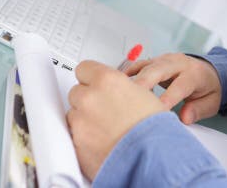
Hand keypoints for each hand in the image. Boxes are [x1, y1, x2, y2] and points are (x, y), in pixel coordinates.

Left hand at [66, 60, 165, 179]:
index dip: (91, 78)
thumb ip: (120, 87)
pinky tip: (100, 142)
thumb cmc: (153, 130)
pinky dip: (83, 138)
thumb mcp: (143, 95)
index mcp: (107, 80)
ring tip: (104, 130)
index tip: (94, 85)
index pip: (84, 68)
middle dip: (87, 100)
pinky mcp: (76, 141)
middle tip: (103, 111)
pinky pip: (73, 134)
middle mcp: (90, 97)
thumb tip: (114, 89)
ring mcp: (80, 120)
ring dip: (84, 120)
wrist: (151, 159)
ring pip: (73, 114)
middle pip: (76, 91)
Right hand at [127, 53, 221, 124]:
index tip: (158, 109)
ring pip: (146, 66)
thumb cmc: (207, 88)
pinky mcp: (154, 61)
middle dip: (144, 83)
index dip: (169, 97)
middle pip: (158, 70)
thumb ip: (198, 110)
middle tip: (131, 97)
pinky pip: (139, 65)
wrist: (208, 71)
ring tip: (119, 92)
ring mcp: (164, 60)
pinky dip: (128, 73)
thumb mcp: (211, 102)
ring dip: (132, 79)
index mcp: (194, 73)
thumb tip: (184, 118)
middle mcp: (177, 63)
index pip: (180, 85)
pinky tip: (118, 84)